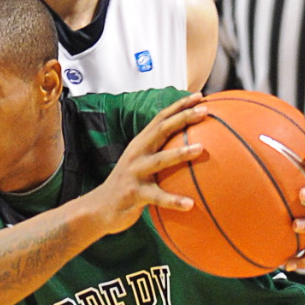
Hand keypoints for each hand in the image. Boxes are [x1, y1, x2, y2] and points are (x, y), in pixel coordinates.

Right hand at [86, 97, 205, 233]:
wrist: (99, 208)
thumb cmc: (128, 186)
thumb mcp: (141, 165)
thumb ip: (159, 154)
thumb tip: (191, 148)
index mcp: (140, 144)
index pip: (160, 119)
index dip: (179, 106)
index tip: (199, 97)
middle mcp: (136, 154)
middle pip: (161, 130)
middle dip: (183, 118)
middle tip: (205, 110)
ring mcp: (134, 173)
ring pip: (160, 160)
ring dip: (180, 153)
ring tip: (201, 148)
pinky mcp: (134, 194)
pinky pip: (157, 197)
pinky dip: (174, 200)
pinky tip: (190, 204)